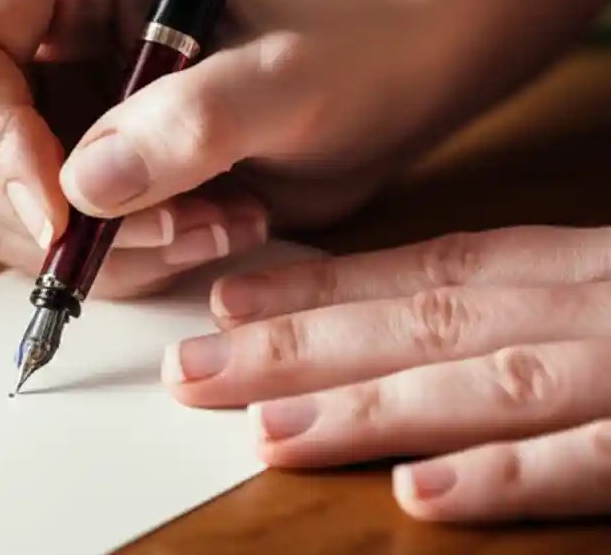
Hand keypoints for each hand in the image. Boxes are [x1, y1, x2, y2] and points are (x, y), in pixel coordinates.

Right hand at [0, 0, 459, 297]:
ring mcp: (41, 108)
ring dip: (97, 248)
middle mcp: (33, 39)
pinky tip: (198, 235)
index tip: (62, 205)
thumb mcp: (288, 78)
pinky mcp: (62, 171)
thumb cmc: (341, 55)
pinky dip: (114, 266)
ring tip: (210, 225)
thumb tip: (83, 189)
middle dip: (54, 210)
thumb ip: (195, 121)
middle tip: (172, 226)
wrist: (373, 97)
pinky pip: (38, 246)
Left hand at [161, 226, 610, 521]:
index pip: (429, 271)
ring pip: (486, 385)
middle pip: (426, 323)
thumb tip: (411, 327)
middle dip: (300, 347)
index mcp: (576, 270)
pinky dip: (502, 476)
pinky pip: (590, 459)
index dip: (320, 286)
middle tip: (192, 368)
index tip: (225, 302)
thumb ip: (527, 307)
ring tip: (267, 429)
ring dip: (369, 407)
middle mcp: (590, 309)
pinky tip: (414, 493)